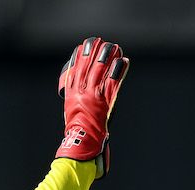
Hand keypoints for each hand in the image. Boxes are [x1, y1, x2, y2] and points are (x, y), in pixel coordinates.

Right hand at [56, 37, 130, 177]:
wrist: (81, 143)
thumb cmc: (77, 132)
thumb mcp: (71, 111)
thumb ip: (76, 98)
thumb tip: (78, 90)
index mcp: (71, 93)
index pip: (75, 68)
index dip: (81, 55)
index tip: (85, 45)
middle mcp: (80, 91)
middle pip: (87, 66)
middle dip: (95, 52)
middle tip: (102, 41)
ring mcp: (92, 96)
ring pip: (100, 71)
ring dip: (108, 57)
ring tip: (115, 47)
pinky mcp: (103, 102)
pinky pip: (112, 83)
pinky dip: (118, 72)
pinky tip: (123, 62)